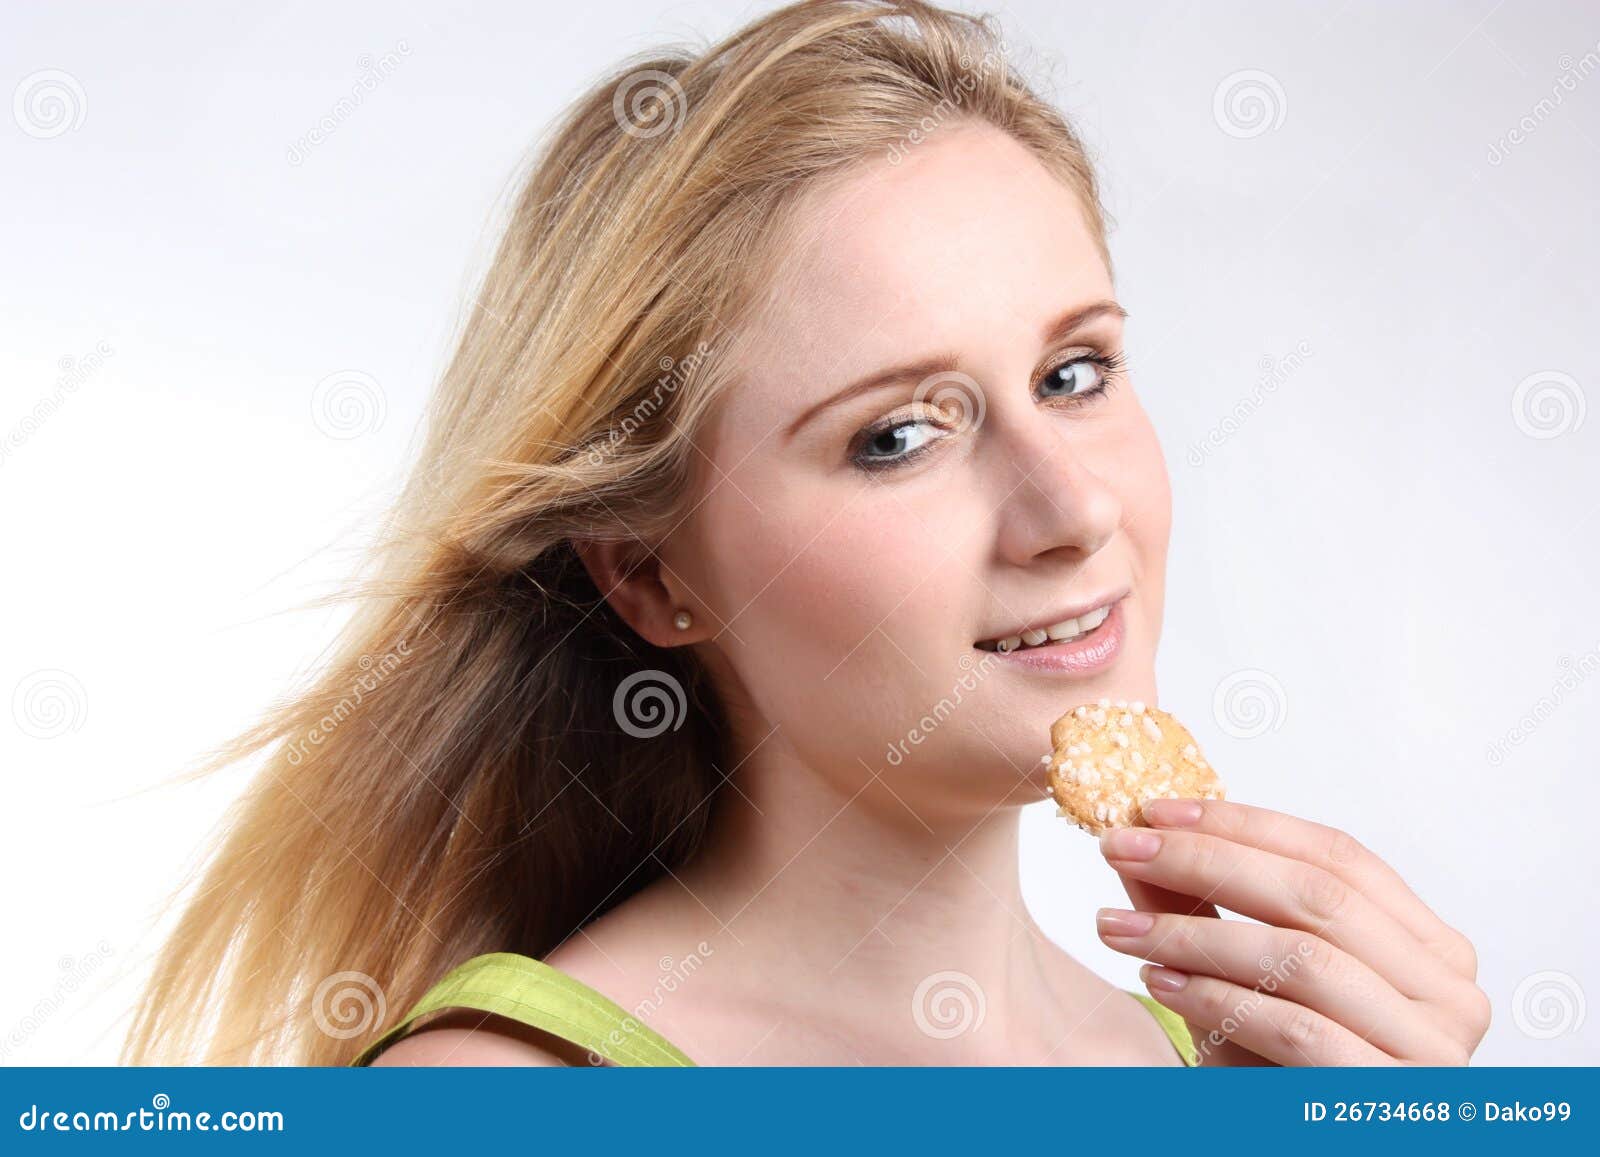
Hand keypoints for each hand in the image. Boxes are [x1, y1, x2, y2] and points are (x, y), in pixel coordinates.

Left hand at [1093, 797, 1489, 1065]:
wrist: (1309, 1147)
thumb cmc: (1284, 1077)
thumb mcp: (1243, 982)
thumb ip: (1204, 911)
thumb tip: (1146, 836)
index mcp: (1428, 946)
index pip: (1338, 855)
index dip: (1244, 824)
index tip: (1157, 809)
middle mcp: (1448, 991)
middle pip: (1318, 895)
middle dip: (1205, 861)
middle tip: (1121, 848)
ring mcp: (1431, 1049)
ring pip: (1303, 958)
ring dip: (1193, 934)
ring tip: (1117, 929)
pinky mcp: (1391, 1096)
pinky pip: (1296, 1029)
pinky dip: (1218, 999)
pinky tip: (1159, 984)